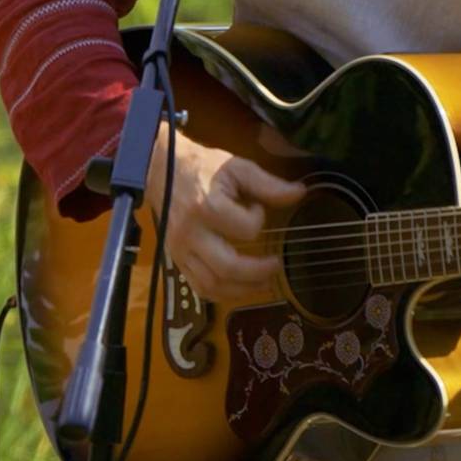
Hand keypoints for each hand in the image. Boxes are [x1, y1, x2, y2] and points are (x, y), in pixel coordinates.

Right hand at [147, 130, 306, 306]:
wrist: (160, 168)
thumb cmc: (202, 166)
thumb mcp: (236, 167)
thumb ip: (268, 184)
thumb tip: (300, 193)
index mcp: (207, 206)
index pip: (246, 229)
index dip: (259, 220)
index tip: (258, 209)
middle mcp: (191, 233)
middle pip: (227, 268)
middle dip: (257, 273)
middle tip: (275, 265)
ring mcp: (181, 249)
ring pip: (212, 285)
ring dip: (242, 290)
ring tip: (263, 283)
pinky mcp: (175, 258)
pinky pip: (198, 287)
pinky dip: (221, 293)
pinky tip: (238, 287)